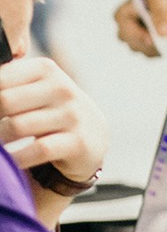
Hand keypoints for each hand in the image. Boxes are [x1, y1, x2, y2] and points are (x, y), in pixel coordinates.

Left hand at [0, 53, 107, 186]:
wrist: (93, 136)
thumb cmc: (51, 110)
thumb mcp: (34, 89)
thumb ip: (8, 83)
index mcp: (45, 69)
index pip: (1, 79)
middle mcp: (61, 87)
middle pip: (5, 101)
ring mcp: (71, 114)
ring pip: (17, 126)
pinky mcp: (77, 141)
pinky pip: (38, 150)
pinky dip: (17, 158)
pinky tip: (10, 163)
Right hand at [114, 0, 166, 56]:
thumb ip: (160, 13)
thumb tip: (164, 33)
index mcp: (121, 16)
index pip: (126, 32)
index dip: (139, 36)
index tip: (153, 38)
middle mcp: (126, 30)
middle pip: (135, 45)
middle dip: (152, 43)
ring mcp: (137, 39)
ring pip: (146, 51)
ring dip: (160, 46)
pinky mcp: (150, 45)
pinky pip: (156, 52)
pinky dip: (166, 48)